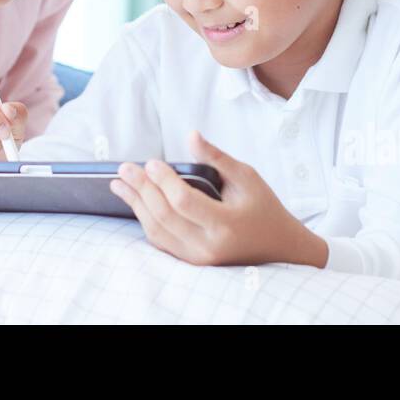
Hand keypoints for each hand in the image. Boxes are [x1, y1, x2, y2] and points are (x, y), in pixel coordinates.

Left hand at [109, 130, 327, 267]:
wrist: (279, 248)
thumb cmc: (263, 207)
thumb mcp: (247, 177)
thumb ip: (217, 158)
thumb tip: (190, 136)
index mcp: (226, 225)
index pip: (184, 202)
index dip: (163, 180)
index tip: (150, 161)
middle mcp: (209, 247)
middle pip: (165, 216)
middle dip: (141, 189)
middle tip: (124, 168)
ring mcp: (199, 259)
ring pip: (157, 231)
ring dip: (136, 205)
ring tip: (120, 184)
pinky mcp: (192, 263)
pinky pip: (161, 242)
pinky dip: (146, 221)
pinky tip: (136, 203)